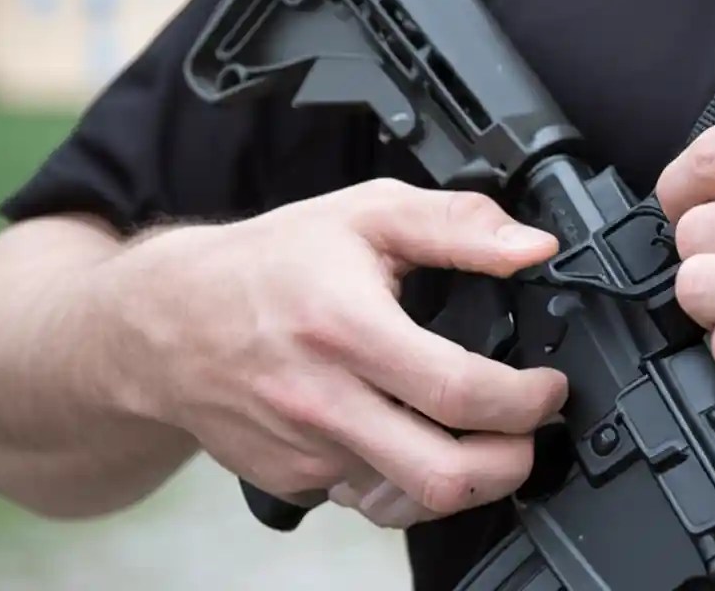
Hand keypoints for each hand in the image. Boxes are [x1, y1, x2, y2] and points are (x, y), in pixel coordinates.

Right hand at [97, 178, 567, 521]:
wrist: (165, 321)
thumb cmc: (268, 263)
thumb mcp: (365, 213)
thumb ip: (458, 225)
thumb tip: (533, 248)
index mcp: (347, 328)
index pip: (459, 390)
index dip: (526, 399)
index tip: (549, 386)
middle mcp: (324, 401)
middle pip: (444, 475)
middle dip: (513, 463)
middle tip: (531, 430)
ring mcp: (307, 451)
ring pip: (414, 501)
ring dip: (471, 481)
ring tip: (489, 441)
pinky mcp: (294, 481)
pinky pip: (373, 500)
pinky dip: (413, 483)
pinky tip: (424, 446)